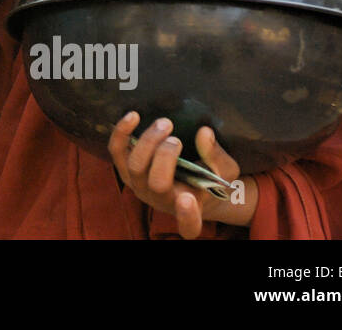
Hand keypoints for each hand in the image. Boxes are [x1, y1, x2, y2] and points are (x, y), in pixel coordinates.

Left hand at [108, 111, 254, 237]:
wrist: (186, 184)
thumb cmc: (209, 180)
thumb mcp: (224, 171)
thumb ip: (216, 156)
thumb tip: (204, 133)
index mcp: (190, 209)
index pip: (189, 226)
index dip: (186, 216)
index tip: (188, 199)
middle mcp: (160, 202)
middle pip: (156, 183)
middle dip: (164, 157)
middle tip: (176, 139)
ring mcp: (140, 187)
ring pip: (133, 166)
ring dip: (146, 142)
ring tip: (164, 124)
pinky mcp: (127, 171)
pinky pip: (118, 153)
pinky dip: (123, 133)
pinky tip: (134, 116)